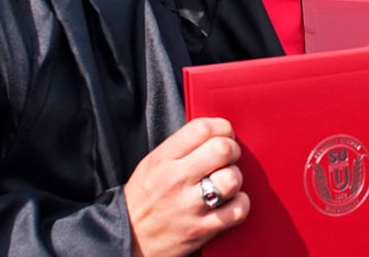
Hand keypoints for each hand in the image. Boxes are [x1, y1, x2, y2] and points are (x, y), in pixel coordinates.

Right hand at [125, 118, 248, 256]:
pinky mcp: (201, 230)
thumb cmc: (144, 199)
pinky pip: (238, 210)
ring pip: (232, 179)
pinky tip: (230, 202)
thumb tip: (216, 132)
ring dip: (235, 179)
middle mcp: (176, 179)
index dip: (221, 128)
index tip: (224, 135)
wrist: (128, 240)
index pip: (202, 128)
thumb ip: (181, 147)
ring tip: (225, 183)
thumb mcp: (152, 164)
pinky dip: (240, 205)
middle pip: (222, 149)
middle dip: (233, 150)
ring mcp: (189, 206)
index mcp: (163, 159)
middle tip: (229, 158)